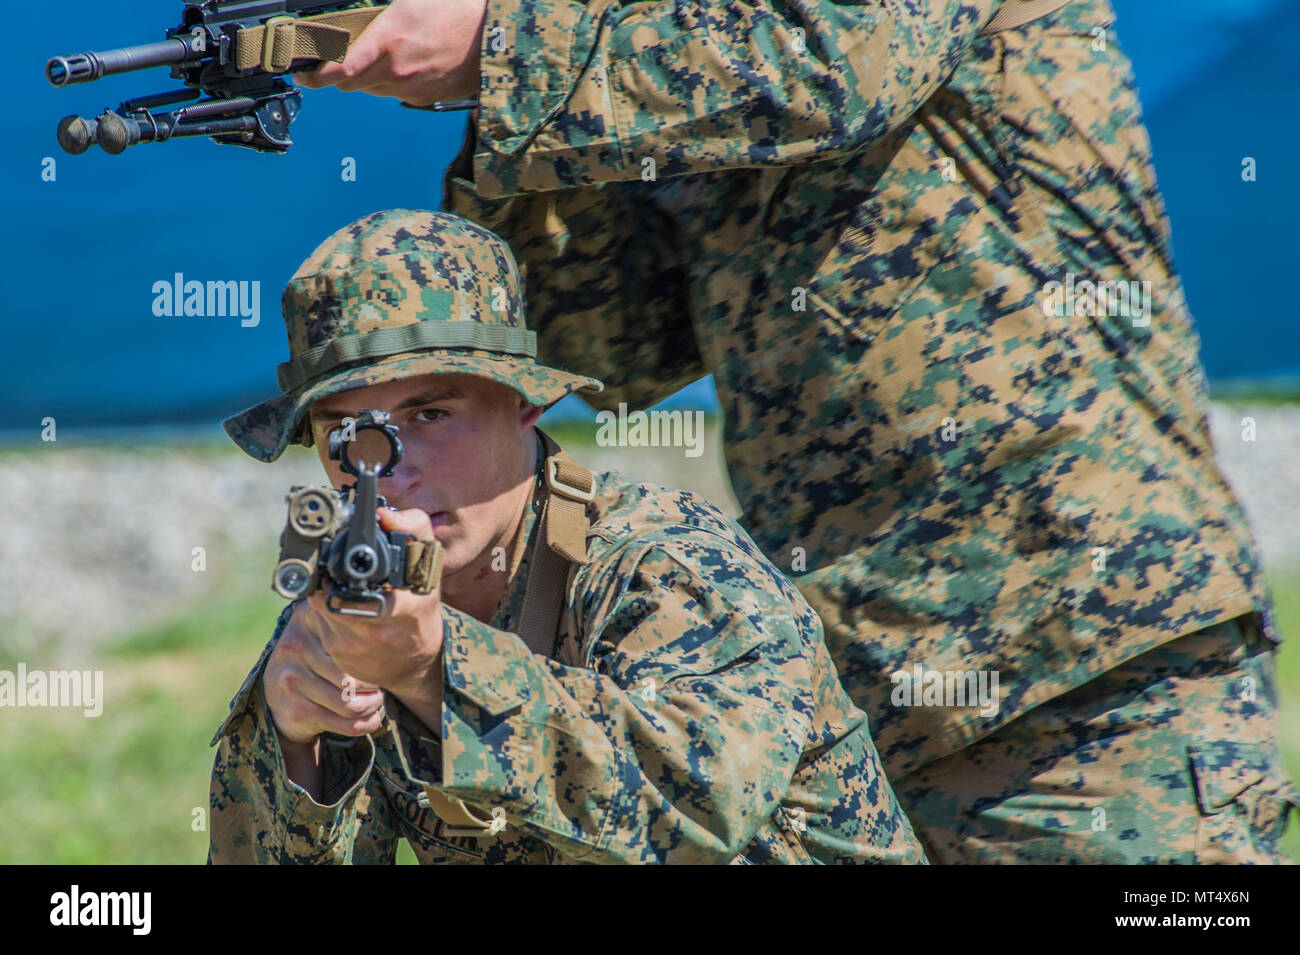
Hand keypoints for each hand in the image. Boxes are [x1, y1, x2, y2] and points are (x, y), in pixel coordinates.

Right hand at [263, 604, 387, 746]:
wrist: (277, 697)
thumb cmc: (316, 659)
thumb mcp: (324, 630)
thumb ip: (349, 621)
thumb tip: (398, 629)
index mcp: (307, 617)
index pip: (354, 638)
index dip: (376, 653)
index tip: (384, 659)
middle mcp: (295, 646)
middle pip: (356, 674)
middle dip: (377, 686)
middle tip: (382, 687)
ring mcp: (292, 679)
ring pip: (353, 703)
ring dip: (373, 706)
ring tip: (376, 701)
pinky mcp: (295, 709)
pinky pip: (344, 722)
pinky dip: (365, 724)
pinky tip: (370, 719)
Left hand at [293, 0, 487, 105]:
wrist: (496, 36)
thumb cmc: (458, 11)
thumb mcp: (410, 0)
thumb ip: (377, 18)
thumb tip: (357, 26)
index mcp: (388, 41)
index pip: (340, 70)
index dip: (317, 77)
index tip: (306, 77)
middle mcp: (396, 71)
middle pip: (352, 84)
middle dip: (341, 75)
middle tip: (337, 63)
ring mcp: (411, 89)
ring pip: (374, 90)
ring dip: (369, 78)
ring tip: (384, 57)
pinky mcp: (426, 99)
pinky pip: (397, 94)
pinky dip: (393, 82)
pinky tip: (408, 65)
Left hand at [304, 508, 445, 728]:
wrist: (415, 661)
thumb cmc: (421, 607)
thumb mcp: (429, 565)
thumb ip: (413, 529)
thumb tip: (381, 515)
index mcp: (406, 609)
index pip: (369, 590)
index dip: (347, 572)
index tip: (339, 553)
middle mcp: (377, 632)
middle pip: (332, 592)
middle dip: (329, 574)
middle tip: (334, 562)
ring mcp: (354, 647)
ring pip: (319, 605)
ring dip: (323, 588)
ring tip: (337, 581)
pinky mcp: (337, 655)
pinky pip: (317, 622)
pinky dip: (323, 607)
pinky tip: (339, 602)